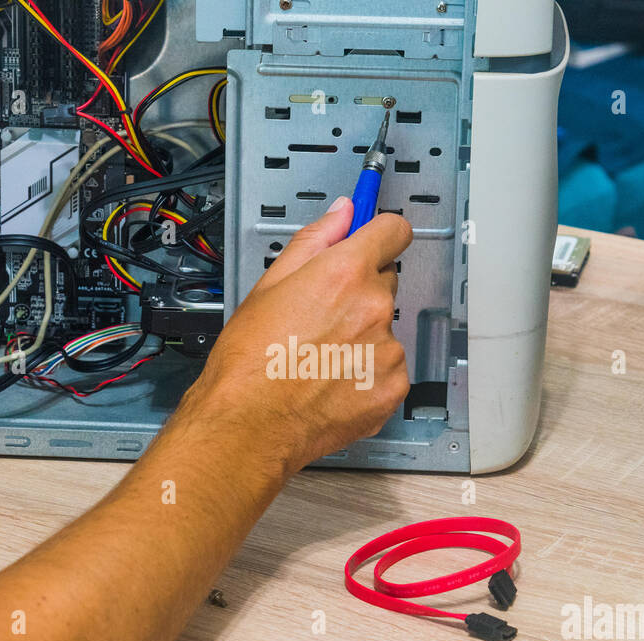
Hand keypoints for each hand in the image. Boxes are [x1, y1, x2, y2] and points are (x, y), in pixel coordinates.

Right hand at [184, 197, 413, 472]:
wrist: (249, 424)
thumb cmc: (249, 360)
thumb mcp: (269, 285)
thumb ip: (315, 241)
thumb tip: (343, 212)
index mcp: (345, 273)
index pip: (394, 231)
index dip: (381, 235)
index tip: (373, 242)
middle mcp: (374, 307)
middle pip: (385, 284)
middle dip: (360, 294)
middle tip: (321, 318)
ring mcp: (388, 350)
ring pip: (385, 330)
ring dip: (363, 338)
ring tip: (320, 358)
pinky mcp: (393, 388)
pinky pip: (389, 369)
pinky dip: (368, 374)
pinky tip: (333, 383)